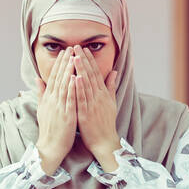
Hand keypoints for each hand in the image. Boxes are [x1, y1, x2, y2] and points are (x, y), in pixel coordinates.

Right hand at [34, 49, 76, 174]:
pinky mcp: (66, 116)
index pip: (54, 77)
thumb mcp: (43, 109)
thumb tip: (37, 79)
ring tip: (73, 58)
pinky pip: (70, 100)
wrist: (50, 148)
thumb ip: (41, 93)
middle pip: (59, 78)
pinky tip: (76, 78)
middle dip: (65, 63)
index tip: (64, 52)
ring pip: (64, 86)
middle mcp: (53, 101)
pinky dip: (72, 88)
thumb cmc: (49, 129)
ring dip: (69, 71)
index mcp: (49, 99)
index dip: (59, 64)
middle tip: (70, 48)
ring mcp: (59, 108)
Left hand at [70, 45, 120, 165]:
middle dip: (83, 60)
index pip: (96, 73)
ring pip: (86, 84)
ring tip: (75, 56)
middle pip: (90, 75)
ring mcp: (92, 105)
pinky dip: (79, 88)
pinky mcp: (86, 114)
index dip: (89, 60)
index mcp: (102, 94)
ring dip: (80, 70)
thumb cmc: (106, 123)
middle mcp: (98, 97)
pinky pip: (82, 99)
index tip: (83, 49)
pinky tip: (75, 78)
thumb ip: (110, 86)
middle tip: (76, 46)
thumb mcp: (111, 102)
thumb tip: (114, 71)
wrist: (105, 142)